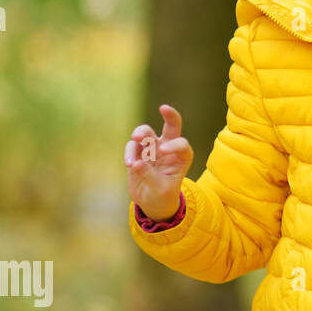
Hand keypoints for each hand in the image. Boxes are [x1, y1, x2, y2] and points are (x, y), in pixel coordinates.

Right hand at [125, 104, 192, 220]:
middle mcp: (168, 148)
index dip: (174, 145)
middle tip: (164, 108)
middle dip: (170, 115)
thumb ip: (149, 175)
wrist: (152, 202)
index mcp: (182, 157)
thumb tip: (135, 163)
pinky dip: (130, 151)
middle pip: (171, 127)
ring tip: (135, 139)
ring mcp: (152, 149)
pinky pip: (132, 146)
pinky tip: (129, 163)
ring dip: (141, 133)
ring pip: (147, 133)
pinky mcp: (138, 153)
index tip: (163, 151)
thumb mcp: (160, 189)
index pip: (182, 144)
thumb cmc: (163, 195)